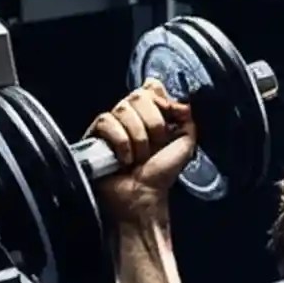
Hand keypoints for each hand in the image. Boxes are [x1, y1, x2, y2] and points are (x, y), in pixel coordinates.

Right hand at [87, 80, 196, 221]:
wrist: (142, 195)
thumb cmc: (160, 175)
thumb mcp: (185, 145)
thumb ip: (187, 119)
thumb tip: (181, 102)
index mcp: (152, 115)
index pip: (152, 87)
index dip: (161, 101)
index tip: (169, 119)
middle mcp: (132, 116)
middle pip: (139, 95)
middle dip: (154, 124)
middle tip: (155, 146)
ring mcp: (113, 123)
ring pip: (124, 109)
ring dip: (139, 138)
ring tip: (139, 156)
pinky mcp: (96, 134)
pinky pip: (107, 122)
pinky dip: (121, 143)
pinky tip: (124, 159)